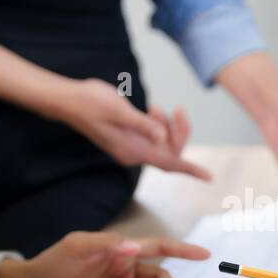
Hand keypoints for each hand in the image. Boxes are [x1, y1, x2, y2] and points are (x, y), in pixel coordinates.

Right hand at [57, 78, 212, 181]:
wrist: (68, 100)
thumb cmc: (91, 103)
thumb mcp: (120, 111)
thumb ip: (143, 125)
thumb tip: (162, 138)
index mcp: (133, 150)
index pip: (169, 163)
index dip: (190, 170)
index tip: (209, 177)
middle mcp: (133, 153)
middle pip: (170, 152)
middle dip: (178, 132)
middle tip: (177, 110)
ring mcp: (130, 147)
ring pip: (162, 143)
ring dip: (167, 126)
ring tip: (155, 109)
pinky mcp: (127, 138)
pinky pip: (152, 137)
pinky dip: (157, 124)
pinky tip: (150, 110)